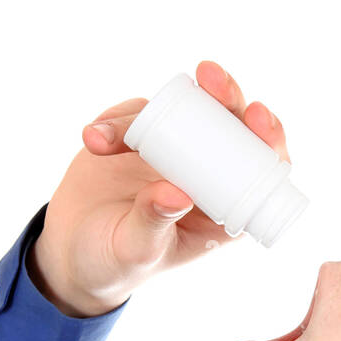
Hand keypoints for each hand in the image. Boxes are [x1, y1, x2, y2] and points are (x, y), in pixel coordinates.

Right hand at [29, 60, 290, 316]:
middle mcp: (205, 174)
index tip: (257, 117)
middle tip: (210, 78)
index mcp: (224, 208)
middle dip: (226, 96)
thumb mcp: (136, 249)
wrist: (71, 253)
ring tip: (112, 137)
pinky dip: (114, 121)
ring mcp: (172, 151)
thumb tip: (176, 193)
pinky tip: (95, 137)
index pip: (261, 168)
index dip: (268, 138)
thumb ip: (153, 222)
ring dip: (155, 106)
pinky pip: (134, 114)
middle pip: (231, 124)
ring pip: (182, 110)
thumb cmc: (117, 263)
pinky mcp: (137, 136)